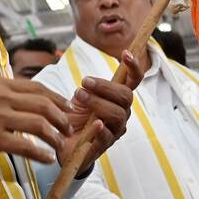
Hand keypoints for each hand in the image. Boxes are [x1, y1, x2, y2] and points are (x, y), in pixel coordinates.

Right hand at [0, 76, 74, 165]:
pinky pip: (25, 145)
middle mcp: (0, 96)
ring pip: (39, 124)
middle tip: (69, 129)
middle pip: (43, 104)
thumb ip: (2, 95)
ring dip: (55, 136)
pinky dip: (40, 153)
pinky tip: (46, 158)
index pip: (37, 87)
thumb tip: (24, 104)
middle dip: (62, 118)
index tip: (68, 107)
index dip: (58, 98)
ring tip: (61, 145)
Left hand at [60, 49, 144, 167]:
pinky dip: (101, 129)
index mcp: (118, 98)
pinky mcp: (104, 145)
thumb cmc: (75, 116)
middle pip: (126, 96)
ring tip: (79, 97)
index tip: (126, 53)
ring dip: (98, 102)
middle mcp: (122, 112)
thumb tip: (87, 83)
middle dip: (105, 87)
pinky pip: (108, 136)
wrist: (63, 141)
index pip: (134, 80)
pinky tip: (95, 124)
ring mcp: (115, 129)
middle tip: (84, 82)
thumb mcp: (80, 97)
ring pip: (117, 114)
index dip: (134, 67)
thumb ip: (88, 88)